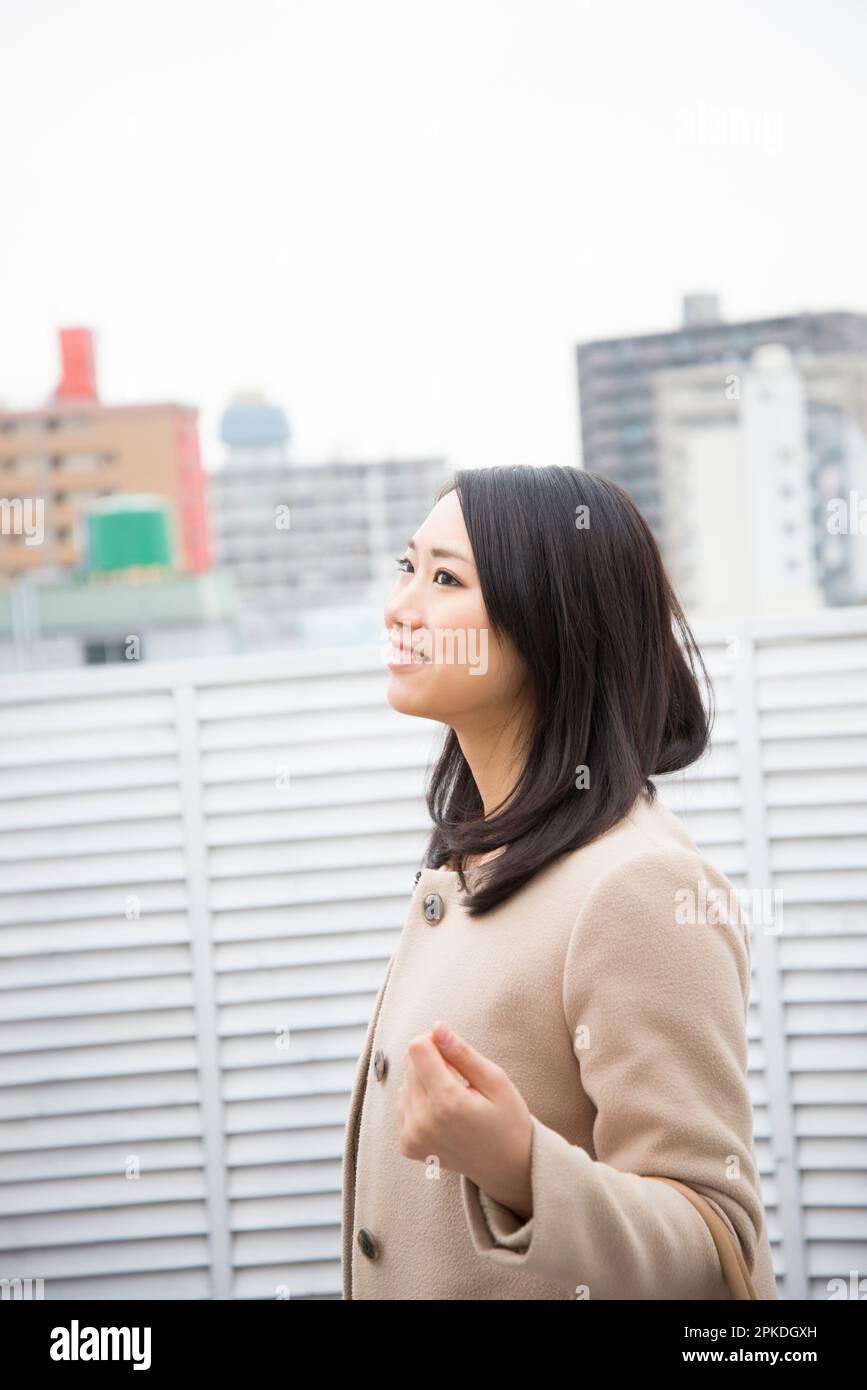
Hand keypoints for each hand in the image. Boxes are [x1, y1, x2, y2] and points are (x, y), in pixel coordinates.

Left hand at [396, 1020, 533, 1219]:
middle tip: (460, 1082)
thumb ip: (462, 1052)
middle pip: (410, 1063)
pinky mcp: (407, 1145)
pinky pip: (403, 1103)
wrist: (506, 1167)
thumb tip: (436, 1027)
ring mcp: (412, 1136)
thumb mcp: (495, 1080)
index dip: (437, 1043)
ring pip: (405, 1082)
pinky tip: (444, 1115)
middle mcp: (423, 1121)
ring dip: (425, 1083)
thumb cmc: (507, 1119)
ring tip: (454, 1101)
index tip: (456, 1056)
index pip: (417, 1047)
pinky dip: (420, 1101)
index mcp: (446, 1102)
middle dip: (432, 1062)